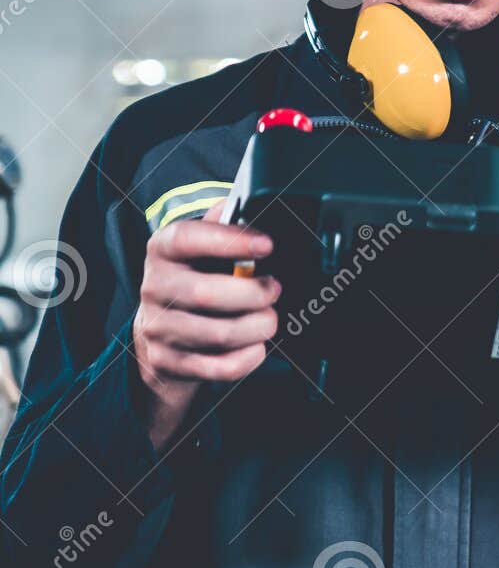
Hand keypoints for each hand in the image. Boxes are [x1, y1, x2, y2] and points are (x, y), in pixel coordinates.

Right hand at [132, 201, 278, 450]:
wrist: (159, 335)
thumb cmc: (193, 279)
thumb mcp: (201, 246)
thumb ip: (222, 223)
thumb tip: (245, 201)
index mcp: (162, 250)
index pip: (187, 239)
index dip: (230, 241)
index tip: (267, 244)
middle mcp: (154, 287)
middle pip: (206, 294)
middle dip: (253, 294)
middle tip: (274, 289)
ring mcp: (158, 328)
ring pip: (217, 334)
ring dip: (258, 327)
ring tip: (270, 319)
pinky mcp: (168, 362)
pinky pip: (218, 367)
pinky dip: (248, 358)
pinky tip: (257, 345)